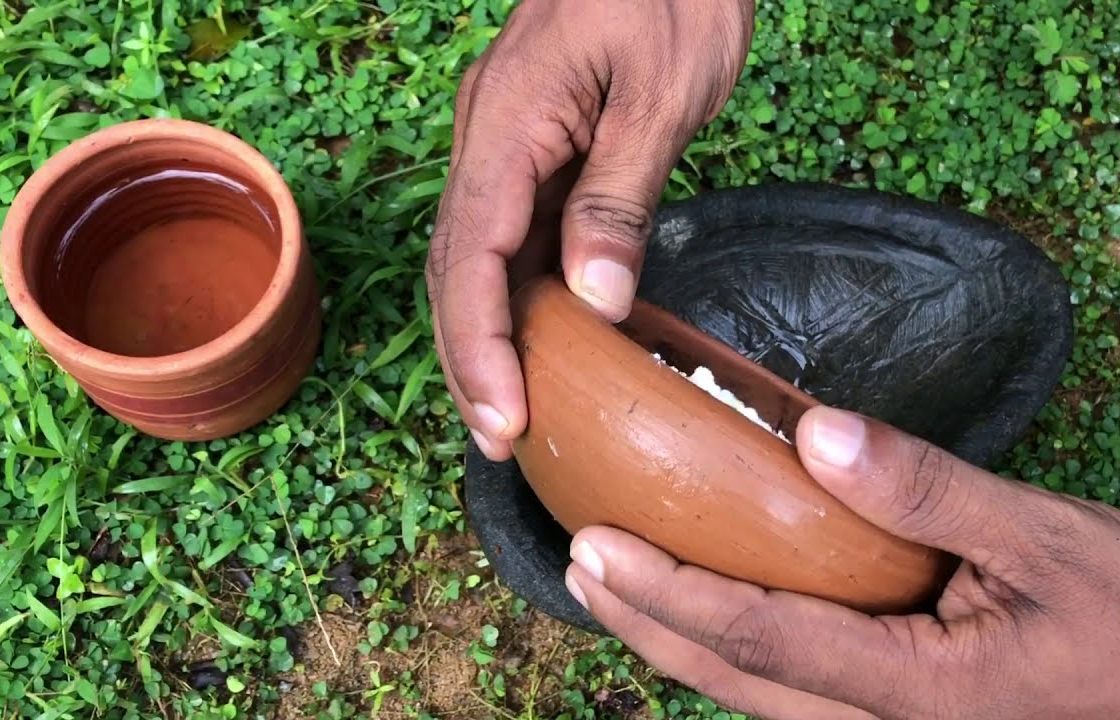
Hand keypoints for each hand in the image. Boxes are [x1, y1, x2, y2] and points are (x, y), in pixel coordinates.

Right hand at [425, 0, 753, 460]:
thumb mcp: (662, 94)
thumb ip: (619, 198)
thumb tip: (593, 301)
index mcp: (509, 124)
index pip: (473, 255)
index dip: (480, 344)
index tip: (504, 416)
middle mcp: (492, 138)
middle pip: (458, 265)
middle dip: (471, 355)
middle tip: (501, 439)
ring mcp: (512, 143)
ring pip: (481, 256)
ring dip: (490, 334)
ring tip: (511, 411)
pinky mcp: (543, 148)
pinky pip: (519, 234)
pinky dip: (524, 295)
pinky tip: (544, 341)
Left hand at [564, 405, 1119, 719]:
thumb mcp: (1043, 539)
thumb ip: (925, 490)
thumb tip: (817, 436)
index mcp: (918, 690)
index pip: (764, 639)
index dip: (670, 597)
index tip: (597, 552)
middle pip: (737, 682)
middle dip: (649, 628)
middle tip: (579, 564)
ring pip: (759, 692)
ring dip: (682, 639)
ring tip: (618, 582)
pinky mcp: (909, 709)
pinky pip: (799, 683)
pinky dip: (739, 641)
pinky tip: (716, 598)